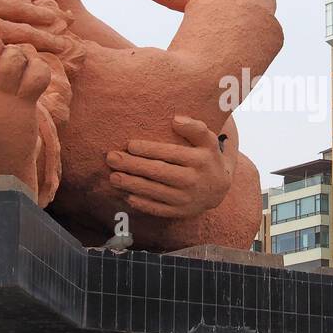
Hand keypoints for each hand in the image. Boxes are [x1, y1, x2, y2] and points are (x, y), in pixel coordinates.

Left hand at [106, 115, 232, 217]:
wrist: (220, 189)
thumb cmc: (207, 158)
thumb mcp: (208, 140)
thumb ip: (195, 127)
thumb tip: (175, 119)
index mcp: (199, 160)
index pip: (171, 153)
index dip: (149, 149)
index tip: (130, 145)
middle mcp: (193, 180)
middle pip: (159, 172)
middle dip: (133, 165)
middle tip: (112, 158)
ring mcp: (186, 199)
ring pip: (155, 191)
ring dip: (132, 184)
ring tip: (113, 177)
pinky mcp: (180, 212)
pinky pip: (159, 209)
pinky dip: (143, 204)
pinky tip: (128, 196)